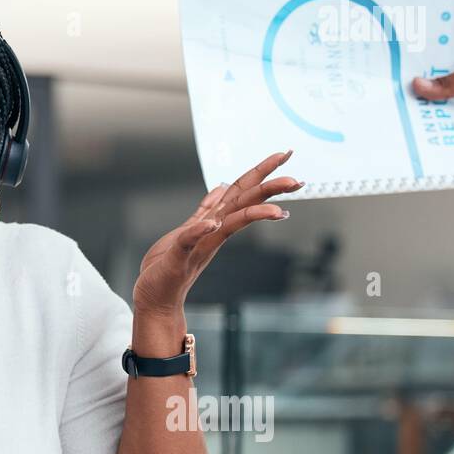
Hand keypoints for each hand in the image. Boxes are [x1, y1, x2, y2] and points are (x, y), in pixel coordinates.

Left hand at [132, 151, 301, 317]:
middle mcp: (212, 234)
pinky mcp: (178, 260)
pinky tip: (212, 223)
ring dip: (251, 215)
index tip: (285, 154)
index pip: (242, 192)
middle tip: (297, 181)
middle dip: (269, 191)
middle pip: (244, 205)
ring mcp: (198, 247)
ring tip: (277, 209)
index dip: (261, 171)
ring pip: (229, 224)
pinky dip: (200, 231)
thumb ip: (205, 211)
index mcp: (213, 223)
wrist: (156, 298)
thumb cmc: (169, 266)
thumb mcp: (188, 229)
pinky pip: (188, 241)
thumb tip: (221, 187)